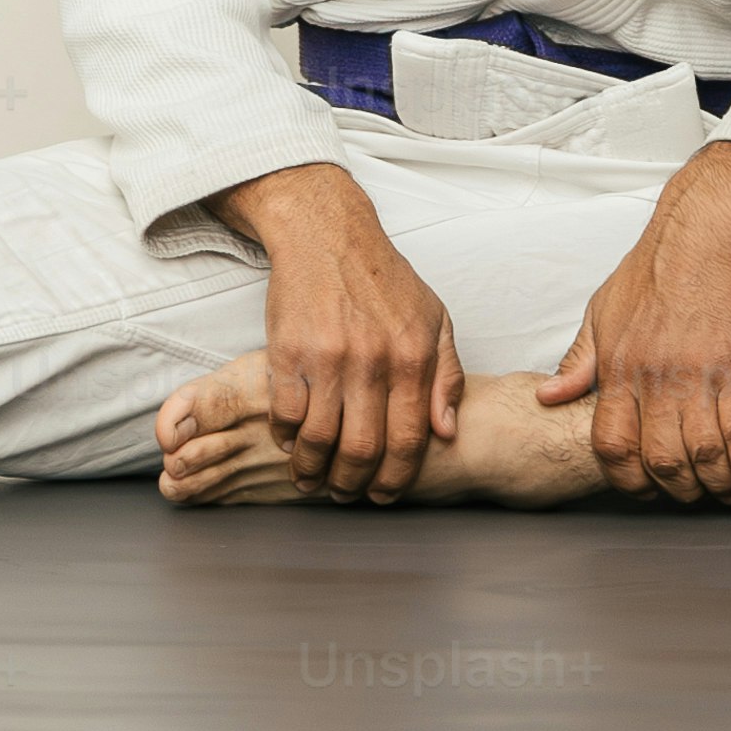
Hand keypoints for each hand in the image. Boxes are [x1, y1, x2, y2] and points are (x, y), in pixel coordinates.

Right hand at [197, 163, 463, 502]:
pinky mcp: (287, 352)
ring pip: (318, 440)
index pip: (407, 440)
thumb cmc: (383, 280)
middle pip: (361, 450)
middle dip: (352, 485)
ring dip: (312, 471)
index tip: (383, 494)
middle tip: (346, 493)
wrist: (327, 235)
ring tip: (311, 480)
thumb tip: (446, 432)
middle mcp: (371, 362)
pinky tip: (290, 443)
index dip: (395, 479)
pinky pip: (284, 414)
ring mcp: (326, 358)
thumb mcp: (434, 320)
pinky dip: (285, 438)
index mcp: (412, 358)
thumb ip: (447, 377)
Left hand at [541, 141, 730, 502]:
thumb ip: (579, 361)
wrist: (704, 233)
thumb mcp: (601, 310)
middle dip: (673, 489)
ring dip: (712, 483)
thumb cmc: (652, 269)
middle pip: (661, 458)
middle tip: (682, 494)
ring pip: (704, 452)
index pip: (610, 443)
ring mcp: (699, 374)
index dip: (624, 477)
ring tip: (717, 491)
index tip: (638, 487)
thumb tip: (549, 396)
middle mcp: (656, 377)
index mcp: (618, 366)